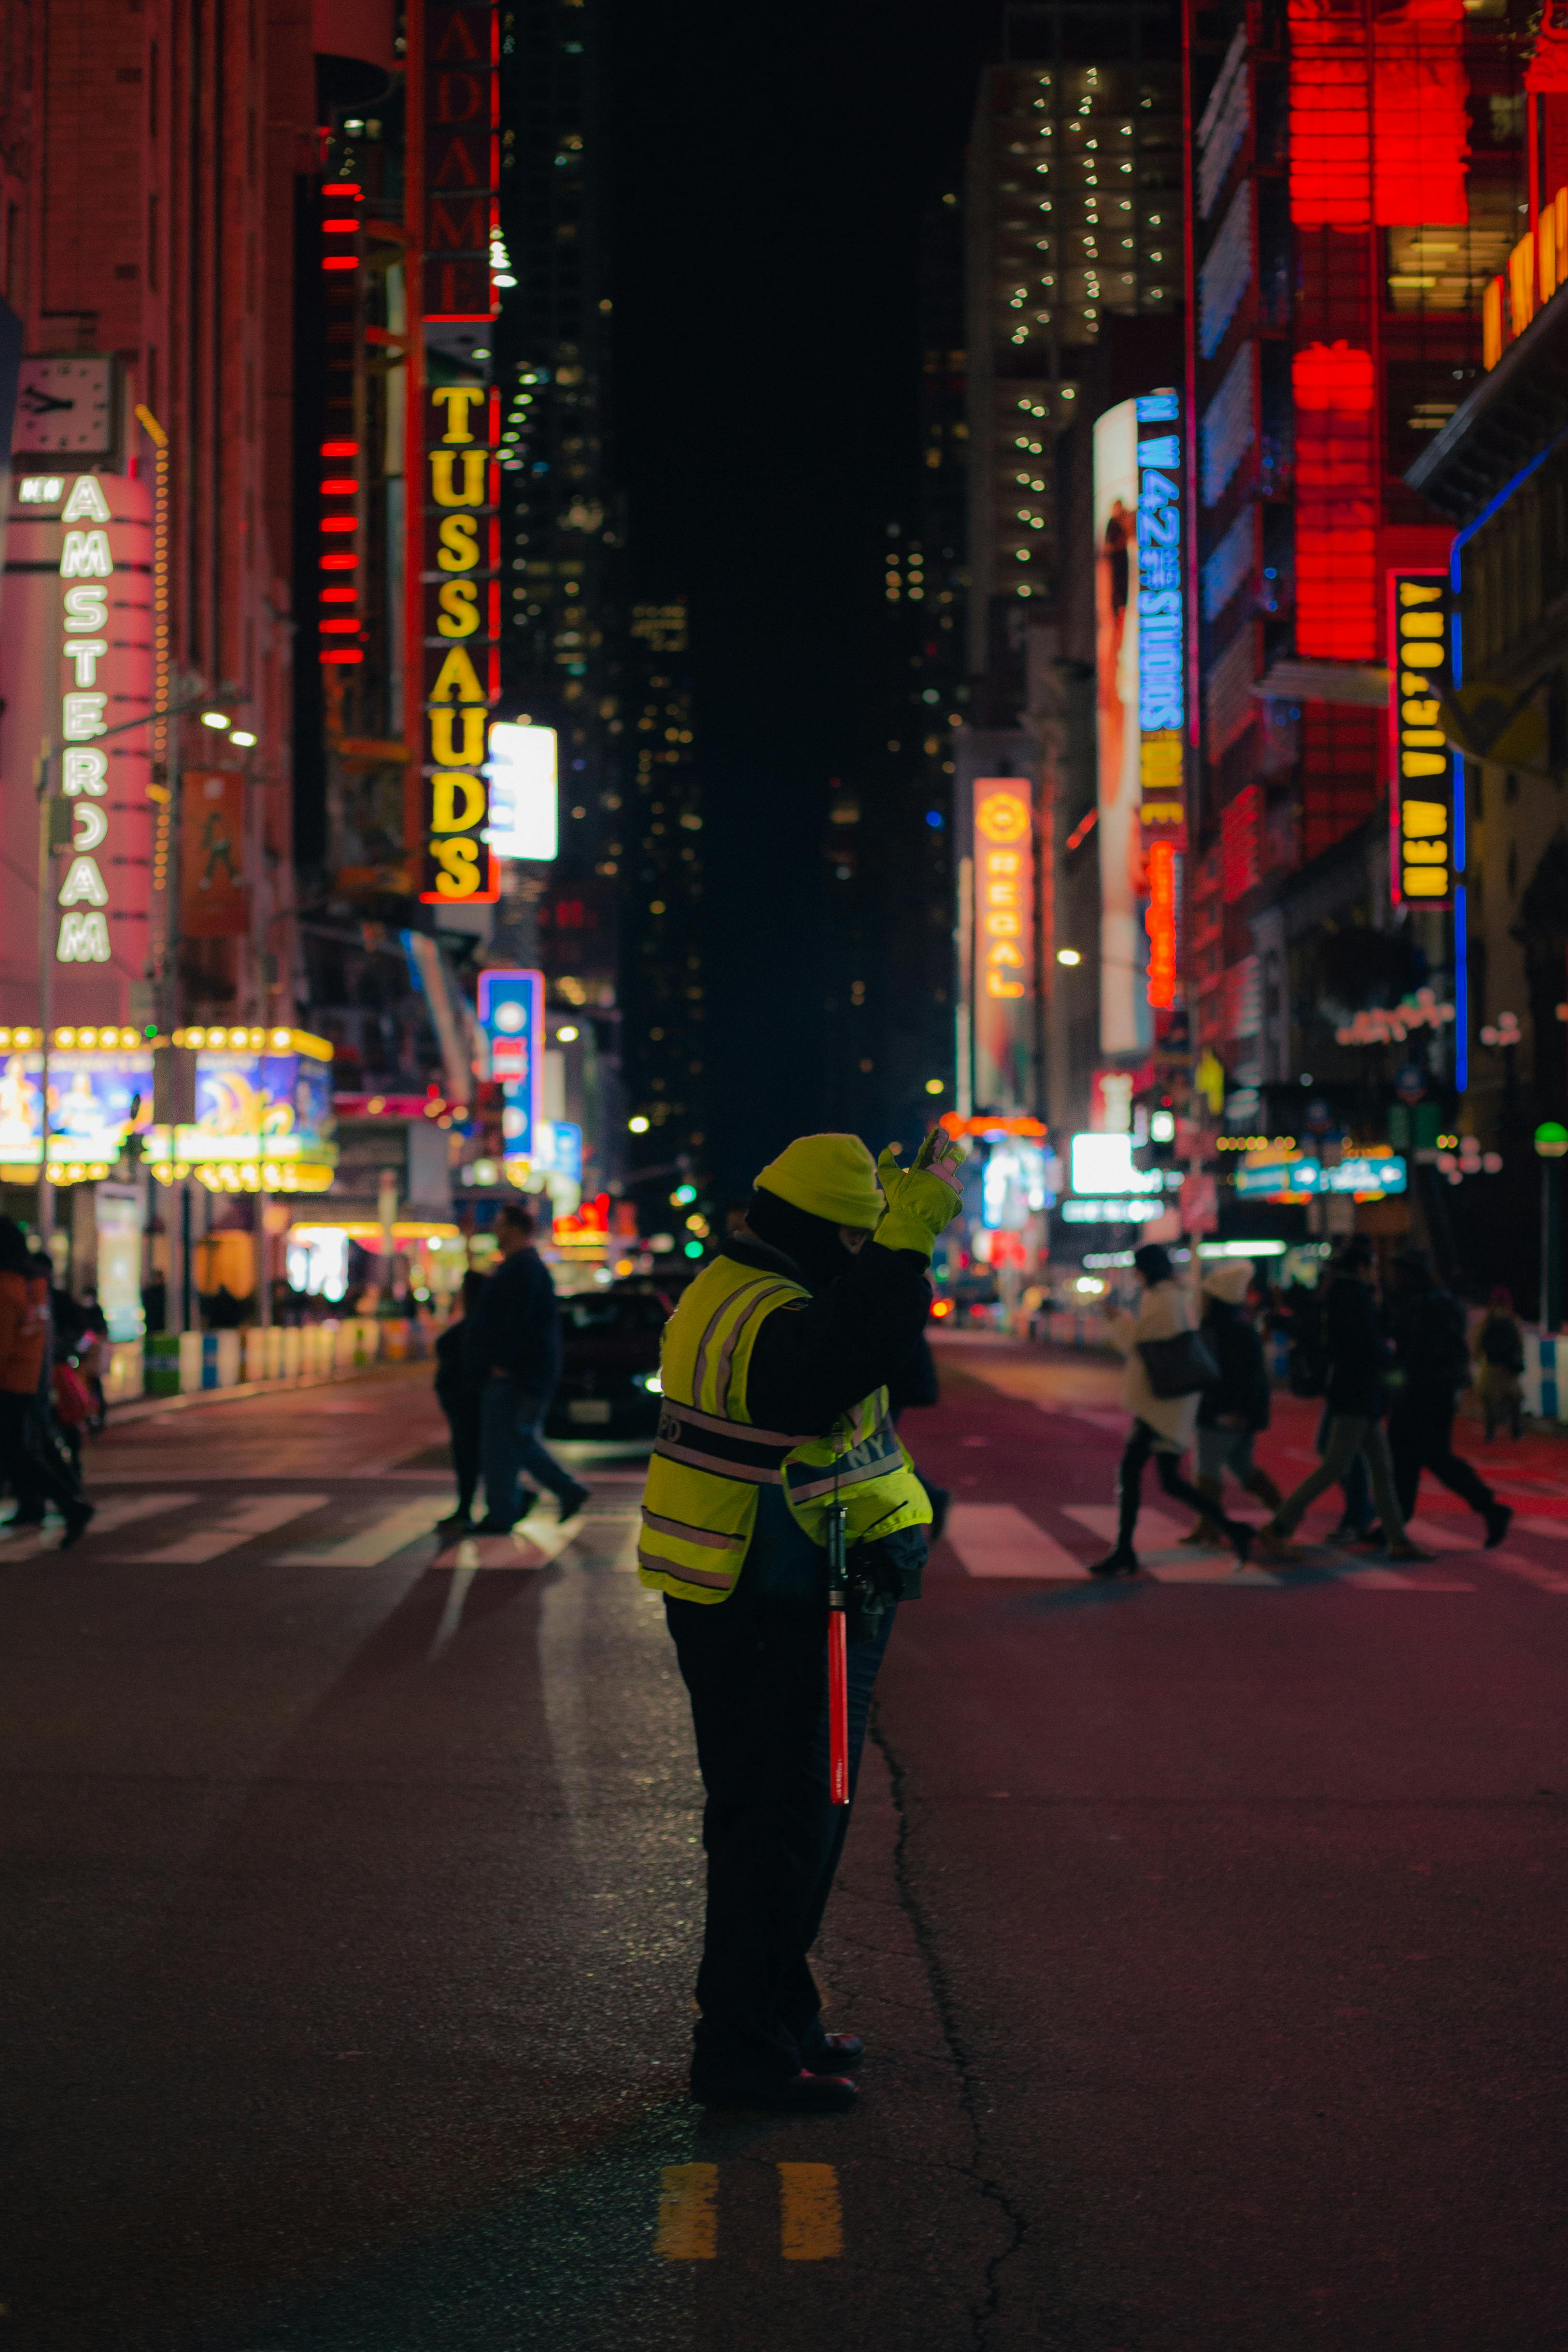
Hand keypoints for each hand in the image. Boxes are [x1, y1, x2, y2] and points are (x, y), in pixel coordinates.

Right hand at [874, 1131, 966, 1258]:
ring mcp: (950, 1187)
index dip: (936, 1138)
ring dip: (950, 1185)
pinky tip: (940, 1209)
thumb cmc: (900, 1201)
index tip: (940, 1129)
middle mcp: (940, 1174)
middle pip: (953, 1158)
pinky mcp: (956, 1202)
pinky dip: (948, 1204)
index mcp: (925, 1167)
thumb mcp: (890, 1181)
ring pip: (954, 1183)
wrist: (913, 1222)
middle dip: (956, 1153)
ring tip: (942, 1191)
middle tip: (959, 1149)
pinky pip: (954, 1200)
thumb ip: (887, 1164)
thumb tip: (885, 1150)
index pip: (931, 1148)